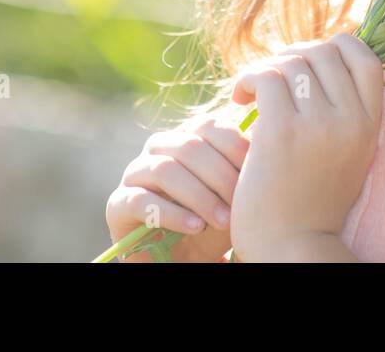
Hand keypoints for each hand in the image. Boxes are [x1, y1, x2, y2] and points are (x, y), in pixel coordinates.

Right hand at [105, 110, 248, 261]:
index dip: (234, 146)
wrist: (185, 258)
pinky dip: (172, 214)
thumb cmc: (215, 220)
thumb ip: (247, 163)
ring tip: (223, 220)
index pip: (209, 125)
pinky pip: (140, 200)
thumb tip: (267, 132)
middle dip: (219, 175)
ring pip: (165, 170)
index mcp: (187, 136)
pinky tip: (194, 228)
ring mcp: (135, 174)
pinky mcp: (118, 204)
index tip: (257, 172)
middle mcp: (158, 149)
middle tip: (242, 203)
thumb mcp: (237, 193)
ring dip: (199, 196)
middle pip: (188, 146)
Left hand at [228, 33, 383, 261]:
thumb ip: (344, 113)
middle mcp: (351, 121)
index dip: (337, 45)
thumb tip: (327, 56)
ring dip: (266, 69)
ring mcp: (318, 125)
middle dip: (293, 55)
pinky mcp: (282, 132)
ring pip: (291, 62)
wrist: (290, 246)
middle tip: (272, 77)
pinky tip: (238, 101)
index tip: (309, 58)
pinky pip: (266, 78)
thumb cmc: (311, 200)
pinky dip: (248, 80)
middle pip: (324, 52)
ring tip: (251, 92)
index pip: (365, 58)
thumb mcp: (346, 154)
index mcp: (370, 126)